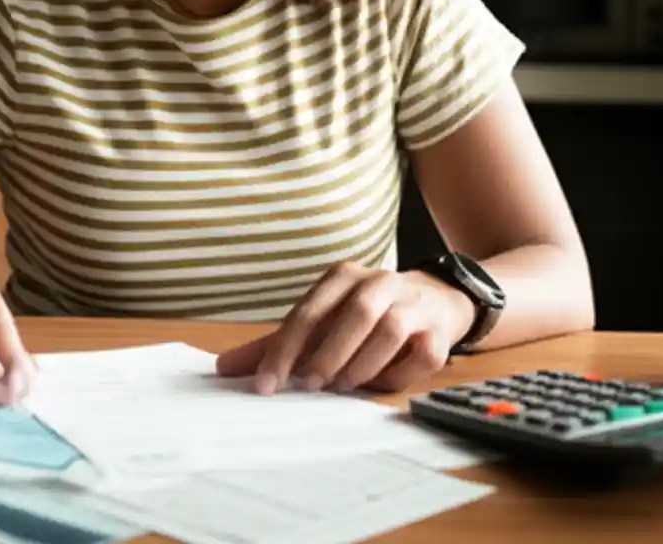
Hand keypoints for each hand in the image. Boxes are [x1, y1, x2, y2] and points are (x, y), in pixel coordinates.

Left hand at [216, 262, 473, 393]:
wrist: (435, 301)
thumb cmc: (365, 315)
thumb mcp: (320, 322)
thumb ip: (276, 344)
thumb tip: (223, 368)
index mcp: (343, 277)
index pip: (308, 312)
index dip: (284, 349)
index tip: (265, 384)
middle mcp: (379, 283)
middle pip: (354, 313)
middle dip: (328, 353)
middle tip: (310, 384)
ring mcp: (413, 304)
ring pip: (390, 331)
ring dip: (362, 364)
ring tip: (342, 385)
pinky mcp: (439, 332)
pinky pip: (420, 355)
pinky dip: (397, 374)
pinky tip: (380, 383)